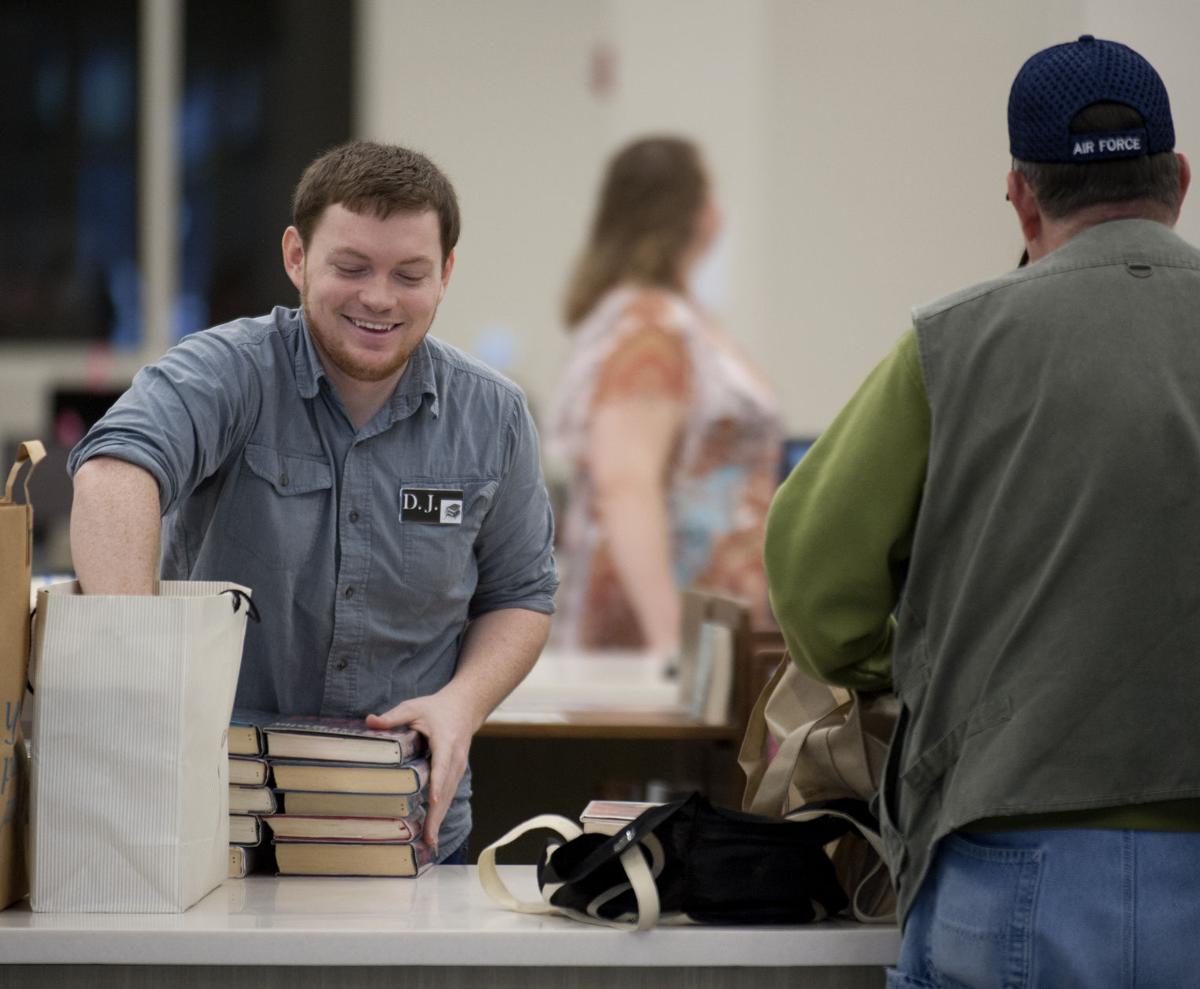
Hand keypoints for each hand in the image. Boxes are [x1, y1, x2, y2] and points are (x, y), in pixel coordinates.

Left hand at [366, 691, 473, 855]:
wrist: (465, 707)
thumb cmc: (438, 708)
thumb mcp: (414, 707)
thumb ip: (393, 717)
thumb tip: (368, 721)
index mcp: (446, 741)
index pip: (442, 765)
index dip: (437, 783)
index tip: (433, 800)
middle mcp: (456, 759)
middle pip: (446, 789)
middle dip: (438, 814)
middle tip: (429, 838)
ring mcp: (458, 768)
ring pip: (448, 796)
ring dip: (439, 818)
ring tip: (429, 842)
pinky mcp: (456, 774)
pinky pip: (448, 795)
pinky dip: (441, 812)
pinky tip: (432, 829)